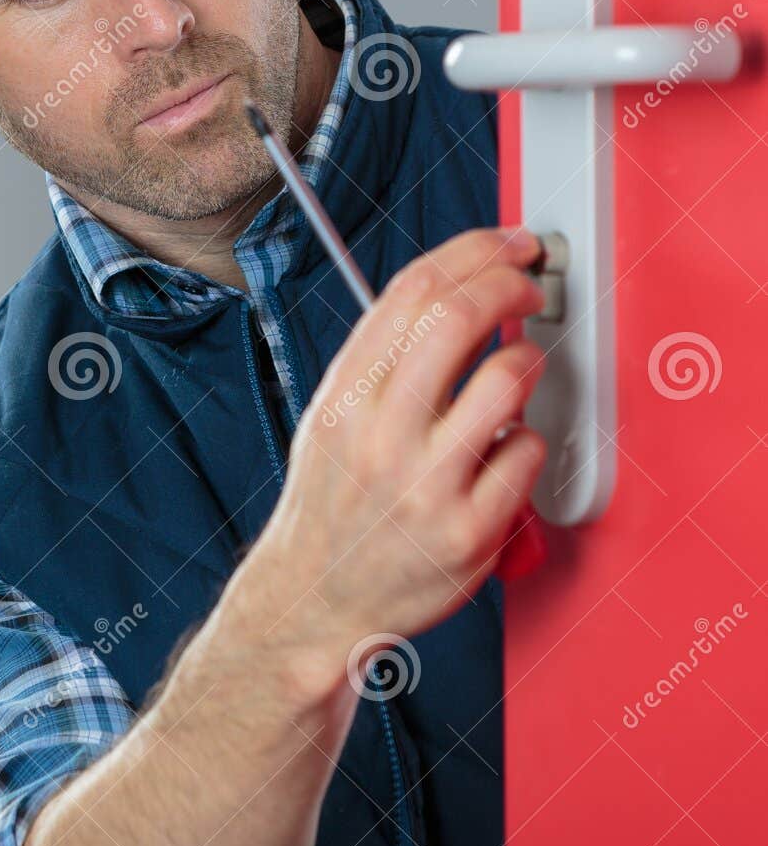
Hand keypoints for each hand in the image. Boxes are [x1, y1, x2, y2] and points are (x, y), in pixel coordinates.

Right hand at [252, 227, 546, 692]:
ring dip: (530, 362)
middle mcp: (380, 434)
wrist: (315, 599)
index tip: (509, 245)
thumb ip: (385, 356)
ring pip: (506, 383)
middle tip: (531, 288)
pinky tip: (508, 451)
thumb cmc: (334, 502)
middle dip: (512, 285)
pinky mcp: (467, 534)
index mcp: (346, 395)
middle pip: (459, 318)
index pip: (414, 289)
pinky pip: (526, 456)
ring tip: (524, 369)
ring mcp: (425, 485)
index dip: (475, 250)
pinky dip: (529, 442)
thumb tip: (456, 287)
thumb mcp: (334, 414)